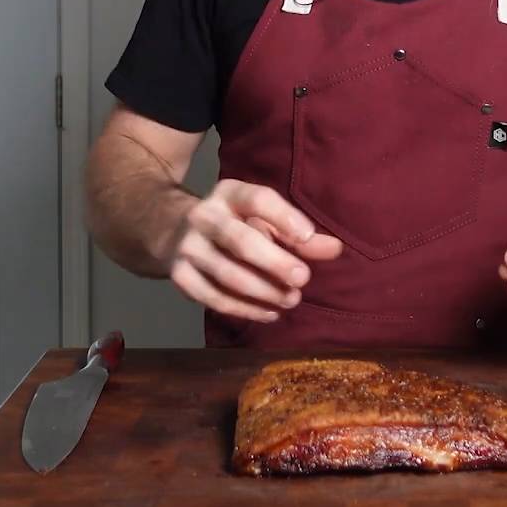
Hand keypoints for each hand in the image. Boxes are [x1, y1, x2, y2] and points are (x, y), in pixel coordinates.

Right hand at [165, 180, 343, 323]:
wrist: (171, 231)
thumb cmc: (234, 224)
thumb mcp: (264, 220)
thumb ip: (300, 235)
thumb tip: (336, 249)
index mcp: (229, 193)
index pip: (257, 200)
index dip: (283, 217)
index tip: (308, 236)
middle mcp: (204, 216)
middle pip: (239, 240)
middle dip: (274, 262)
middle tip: (302, 279)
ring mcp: (188, 247)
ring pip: (227, 273)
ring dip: (263, 291)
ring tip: (291, 300)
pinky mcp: (179, 275)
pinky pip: (213, 297)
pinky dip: (244, 309)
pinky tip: (269, 313)